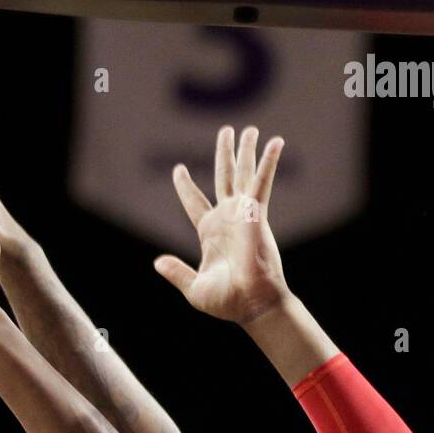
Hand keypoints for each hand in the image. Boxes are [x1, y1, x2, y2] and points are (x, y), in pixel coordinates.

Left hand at [154, 126, 290, 325]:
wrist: (250, 303)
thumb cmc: (226, 301)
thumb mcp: (194, 288)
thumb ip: (176, 272)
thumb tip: (158, 262)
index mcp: (209, 232)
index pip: (194, 202)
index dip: (185, 186)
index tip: (179, 169)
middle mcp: (226, 218)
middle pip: (223, 177)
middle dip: (225, 154)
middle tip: (226, 131)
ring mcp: (242, 213)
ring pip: (242, 173)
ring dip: (246, 151)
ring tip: (250, 129)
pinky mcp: (257, 213)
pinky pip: (262, 182)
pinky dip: (268, 162)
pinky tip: (276, 141)